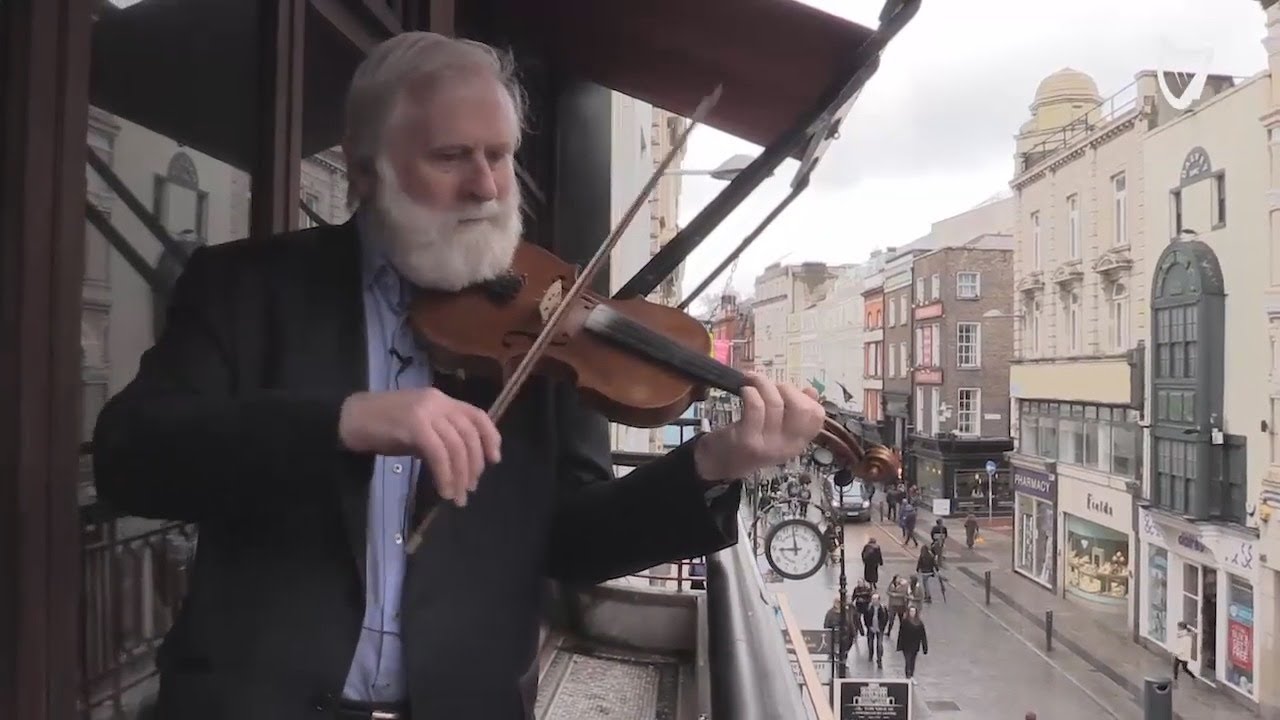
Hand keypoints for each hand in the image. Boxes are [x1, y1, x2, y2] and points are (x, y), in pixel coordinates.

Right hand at [338, 388, 501, 506]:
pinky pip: (438, 454)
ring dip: (460, 476)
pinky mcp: (413, 426)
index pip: (477, 415)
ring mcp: (425, 412)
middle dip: (474, 465)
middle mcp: (437, 402)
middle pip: (468, 435)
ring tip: (458, 496)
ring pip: (456, 446)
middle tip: (470, 488)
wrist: (349, 419)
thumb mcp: (419, 428)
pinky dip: (445, 475)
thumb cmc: (382, 426)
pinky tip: (444, 490)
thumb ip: (441, 437)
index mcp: (442, 400)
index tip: (494, 460)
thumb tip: (463, 463)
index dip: (490, 438)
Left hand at [694, 373, 824, 481]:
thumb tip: (812, 392)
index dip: (804, 397)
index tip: (786, 391)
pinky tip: (744, 390)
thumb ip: (795, 411)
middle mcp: (788, 445)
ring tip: (753, 381)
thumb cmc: (751, 439)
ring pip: (775, 403)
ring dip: (763, 385)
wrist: (721, 462)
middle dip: (786, 388)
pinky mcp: (748, 439)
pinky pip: (755, 406)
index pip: (817, 415)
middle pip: (802, 409)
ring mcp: (768, 444)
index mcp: (798, 442)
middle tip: (770, 386)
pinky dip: (750, 392)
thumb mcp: (777, 429)